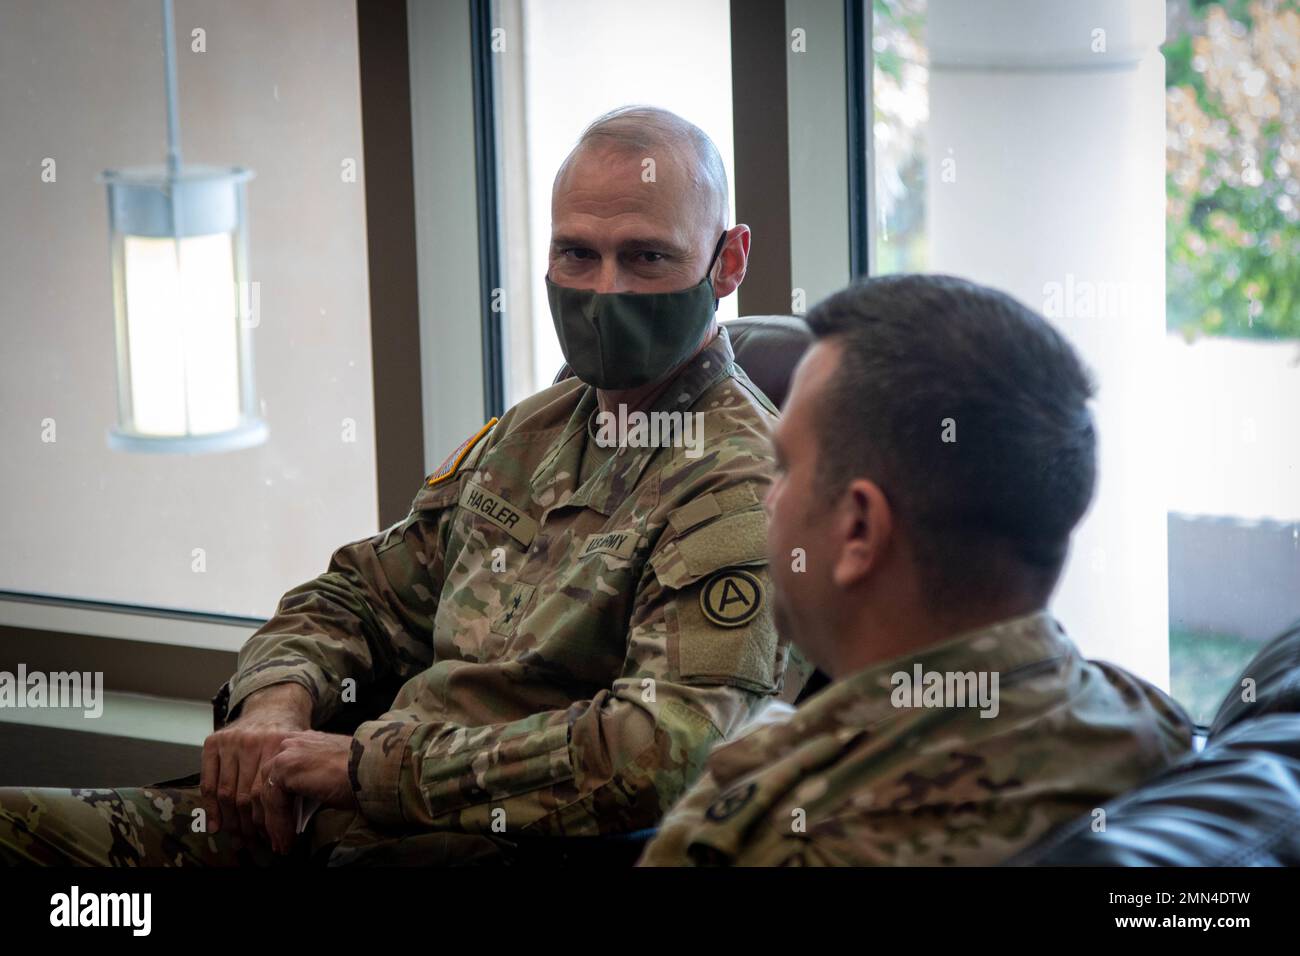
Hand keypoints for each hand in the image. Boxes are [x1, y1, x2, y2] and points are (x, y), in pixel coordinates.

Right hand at [200, 682, 311, 844]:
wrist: (274, 706)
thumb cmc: (290, 736)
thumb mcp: (300, 752)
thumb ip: (296, 779)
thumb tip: (295, 824)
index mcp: (277, 744)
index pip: (267, 793)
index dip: (268, 821)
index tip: (272, 839)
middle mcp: (252, 741)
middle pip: (244, 796)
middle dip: (248, 825)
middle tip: (251, 843)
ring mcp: (231, 741)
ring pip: (225, 792)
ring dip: (229, 821)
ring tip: (236, 838)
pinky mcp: (214, 742)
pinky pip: (208, 781)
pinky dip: (210, 807)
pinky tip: (216, 825)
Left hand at [261, 731, 359, 853]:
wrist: (374, 769)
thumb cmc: (362, 774)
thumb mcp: (330, 773)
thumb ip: (309, 780)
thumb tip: (296, 805)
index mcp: (303, 741)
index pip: (278, 774)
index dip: (277, 802)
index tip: (281, 825)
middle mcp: (291, 742)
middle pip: (267, 783)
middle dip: (269, 815)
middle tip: (277, 840)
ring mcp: (286, 753)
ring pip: (267, 795)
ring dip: (273, 824)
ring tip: (282, 845)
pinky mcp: (285, 768)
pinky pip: (273, 803)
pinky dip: (279, 825)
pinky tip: (287, 841)